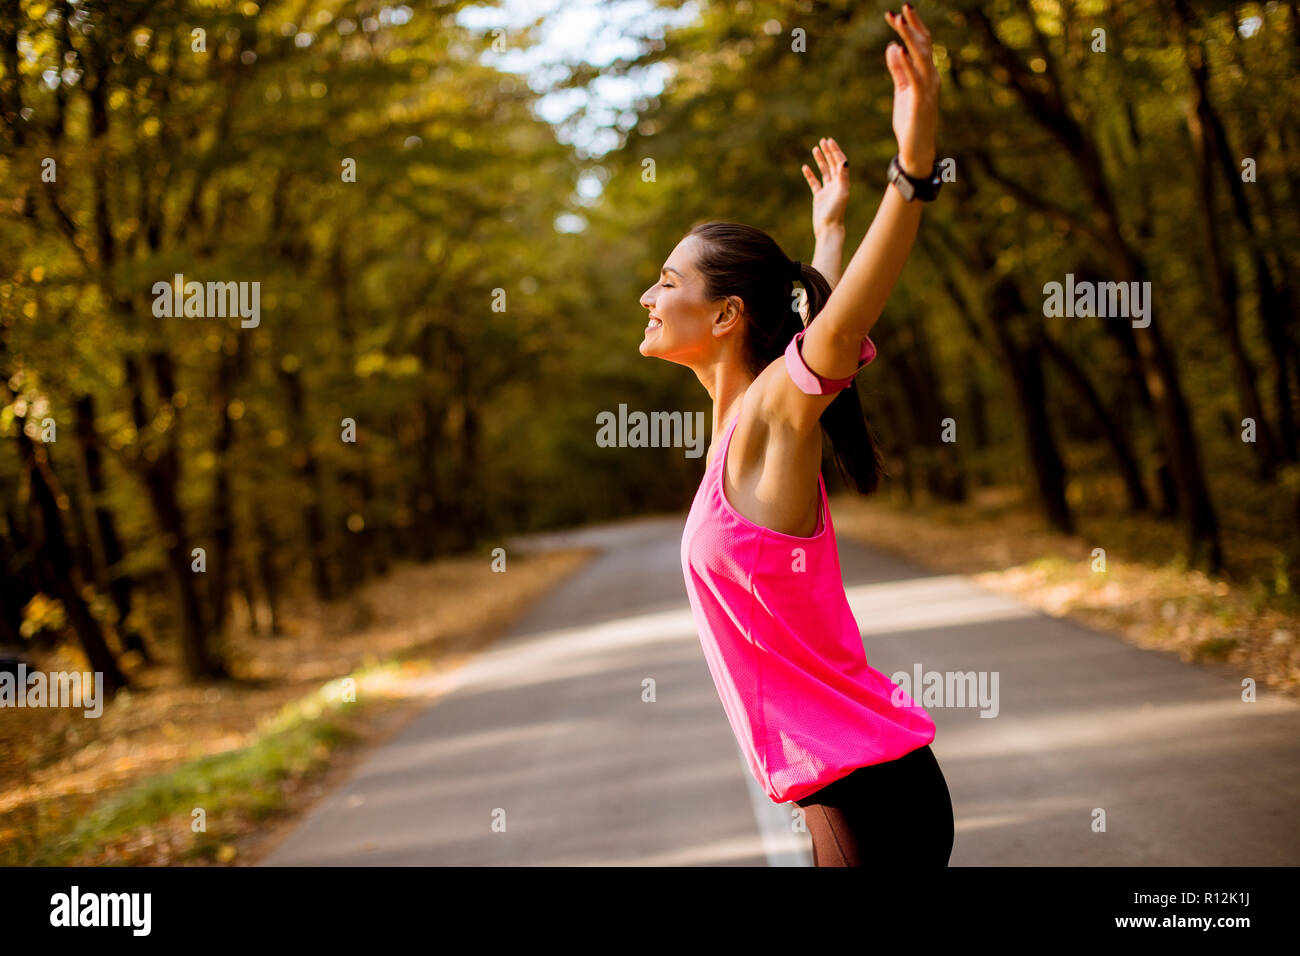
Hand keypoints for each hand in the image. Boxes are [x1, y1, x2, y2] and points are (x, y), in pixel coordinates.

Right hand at [801, 136, 849, 237]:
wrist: (828, 228)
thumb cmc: (836, 212)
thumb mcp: (841, 193)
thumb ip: (843, 177)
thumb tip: (844, 162)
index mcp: (843, 182)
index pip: (840, 162)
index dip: (835, 151)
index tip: (830, 142)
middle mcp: (836, 184)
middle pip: (832, 164)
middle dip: (828, 152)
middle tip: (823, 141)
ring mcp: (827, 190)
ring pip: (823, 171)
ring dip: (820, 160)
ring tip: (815, 149)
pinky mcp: (819, 196)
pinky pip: (814, 182)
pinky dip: (810, 175)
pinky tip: (805, 167)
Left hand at [884, 4, 939, 177]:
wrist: (916, 148)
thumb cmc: (909, 120)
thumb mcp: (901, 91)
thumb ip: (898, 69)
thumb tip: (893, 47)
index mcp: (927, 74)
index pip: (921, 44)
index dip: (912, 27)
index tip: (898, 12)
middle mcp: (932, 77)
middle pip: (923, 45)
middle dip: (912, 25)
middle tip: (901, 8)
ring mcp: (928, 89)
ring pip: (920, 56)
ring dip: (908, 36)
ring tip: (898, 20)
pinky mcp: (920, 101)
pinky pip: (914, 78)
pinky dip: (906, 63)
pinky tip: (899, 49)